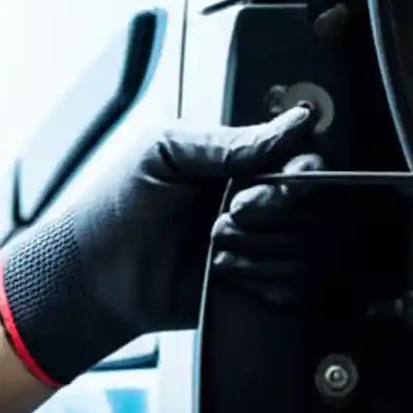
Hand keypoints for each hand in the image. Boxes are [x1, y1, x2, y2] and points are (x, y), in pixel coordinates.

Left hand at [0, 106, 315, 386]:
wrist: (95, 276)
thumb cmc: (119, 207)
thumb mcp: (168, 151)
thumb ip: (233, 140)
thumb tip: (296, 122)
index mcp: (247, 163)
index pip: (309, 162)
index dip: (300, 176)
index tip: (266, 186)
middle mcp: (265, 204)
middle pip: (317, 208)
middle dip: (271, 215)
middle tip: (226, 217)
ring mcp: (266, 248)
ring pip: (310, 250)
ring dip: (262, 250)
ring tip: (215, 248)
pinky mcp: (262, 290)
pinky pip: (298, 289)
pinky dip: (264, 282)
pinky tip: (226, 274)